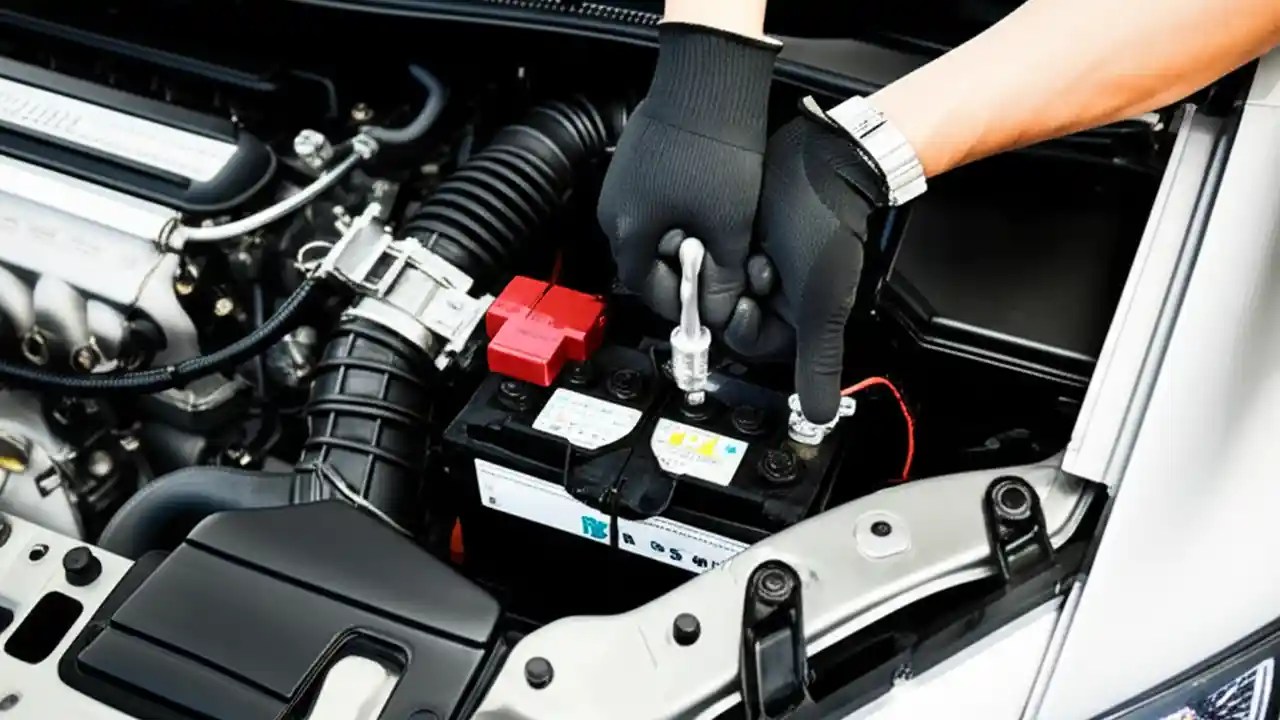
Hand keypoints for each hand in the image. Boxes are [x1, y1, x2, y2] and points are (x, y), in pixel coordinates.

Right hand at [597, 24, 777, 329]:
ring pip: (651, 229)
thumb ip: (723, 276)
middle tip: (713, 276)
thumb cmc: (714, 148)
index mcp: (628, 230)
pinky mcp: (636, 158)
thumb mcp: (729, 226)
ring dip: (682, 241)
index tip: (699, 310)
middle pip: (645, 259)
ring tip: (716, 237)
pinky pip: (653, 201)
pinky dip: (679, 213)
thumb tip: (720, 309)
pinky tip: (709, 204)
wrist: (709, 79)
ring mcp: (622, 180)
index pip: (644, 286)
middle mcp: (614, 206)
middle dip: (680, 271)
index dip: (674, 303)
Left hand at [724, 115, 887, 423]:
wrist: (825, 160)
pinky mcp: (741, 231)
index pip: (745, 341)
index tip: (751, 295)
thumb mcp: (820, 307)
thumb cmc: (828, 229)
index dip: (741, 321)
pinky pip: (713, 246)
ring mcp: (757, 260)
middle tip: (754, 262)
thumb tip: (819, 418)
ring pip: (715, 281)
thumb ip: (817, 363)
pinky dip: (719, 238)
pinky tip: (737, 225)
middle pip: (726, 311)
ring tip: (747, 239)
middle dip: (735, 288)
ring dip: (725, 262)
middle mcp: (775, 292)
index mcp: (796, 317)